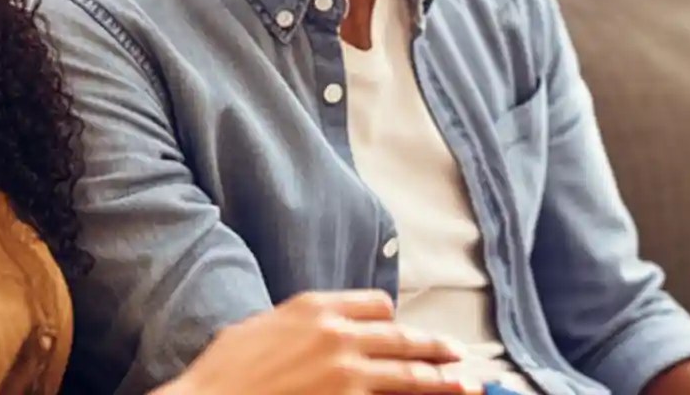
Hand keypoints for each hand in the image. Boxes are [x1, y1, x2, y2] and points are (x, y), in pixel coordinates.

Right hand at [155, 290, 474, 394]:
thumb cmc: (224, 375)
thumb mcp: (257, 331)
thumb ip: (292, 327)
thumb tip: (308, 333)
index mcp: (312, 308)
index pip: (373, 305)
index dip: (390, 320)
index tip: (398, 330)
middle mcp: (336, 333)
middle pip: (400, 337)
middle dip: (433, 347)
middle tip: (457, 354)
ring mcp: (346, 370)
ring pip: (408, 372)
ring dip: (441, 378)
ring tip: (465, 384)